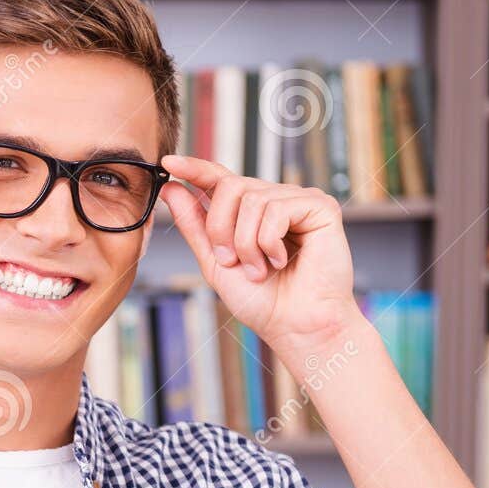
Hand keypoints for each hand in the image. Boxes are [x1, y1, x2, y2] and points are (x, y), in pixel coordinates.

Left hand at [159, 155, 364, 360]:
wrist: (294, 325)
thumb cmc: (261, 301)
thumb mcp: (216, 263)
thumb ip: (195, 225)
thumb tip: (171, 188)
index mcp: (248, 213)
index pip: (219, 179)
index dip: (195, 168)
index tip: (168, 162)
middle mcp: (273, 200)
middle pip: (229, 187)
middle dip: (220, 228)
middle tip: (232, 261)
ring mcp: (297, 200)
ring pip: (251, 199)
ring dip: (246, 243)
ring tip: (260, 270)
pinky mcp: (320, 206)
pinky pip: (277, 208)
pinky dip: (269, 242)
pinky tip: (282, 261)